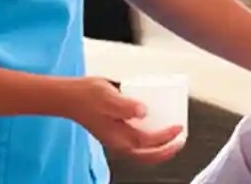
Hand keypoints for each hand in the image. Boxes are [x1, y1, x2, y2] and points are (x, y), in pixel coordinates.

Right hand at [61, 77, 185, 164]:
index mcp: (119, 139)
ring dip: (160, 147)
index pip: (149, 143)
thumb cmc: (86, 95)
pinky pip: (138, 141)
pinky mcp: (115, 131)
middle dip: (168, 150)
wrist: (68, 96)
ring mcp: (117, 138)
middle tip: (182, 138)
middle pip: (148, 155)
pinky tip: (155, 124)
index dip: (166, 137)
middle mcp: (119, 143)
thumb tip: (144, 111)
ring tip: (173, 136)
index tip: (179, 126)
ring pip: (143, 151)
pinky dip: (150, 139)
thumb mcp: (107, 97)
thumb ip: (125, 105)